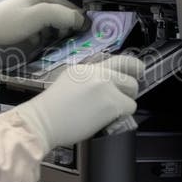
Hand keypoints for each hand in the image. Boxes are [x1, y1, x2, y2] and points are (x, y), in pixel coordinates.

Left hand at [0, 0, 83, 50]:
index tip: (82, 36)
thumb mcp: (39, 17)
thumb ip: (62, 16)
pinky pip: (40, 29)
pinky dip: (41, 37)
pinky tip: (35, 42)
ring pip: (51, 24)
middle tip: (61, 41)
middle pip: (60, 15)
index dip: (76, 21)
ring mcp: (29, 9)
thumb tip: (82, 20)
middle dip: (63, 29)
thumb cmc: (10, 23)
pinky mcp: (23, 21)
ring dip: (51, 34)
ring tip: (45, 42)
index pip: (69, 7)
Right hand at [15, 55, 143, 149]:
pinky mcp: (112, 104)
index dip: (134, 66)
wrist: (42, 121)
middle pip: (131, 78)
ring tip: (108, 113)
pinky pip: (129, 108)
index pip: (120, 60)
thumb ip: (89, 80)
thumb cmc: (51, 110)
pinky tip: (106, 120)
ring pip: (132, 95)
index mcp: (87, 68)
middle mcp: (99, 74)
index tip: (139, 71)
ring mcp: (106, 88)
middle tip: (120, 101)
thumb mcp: (69, 82)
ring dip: (124, 105)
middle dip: (129, 91)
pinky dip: (121, 116)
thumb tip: (106, 86)